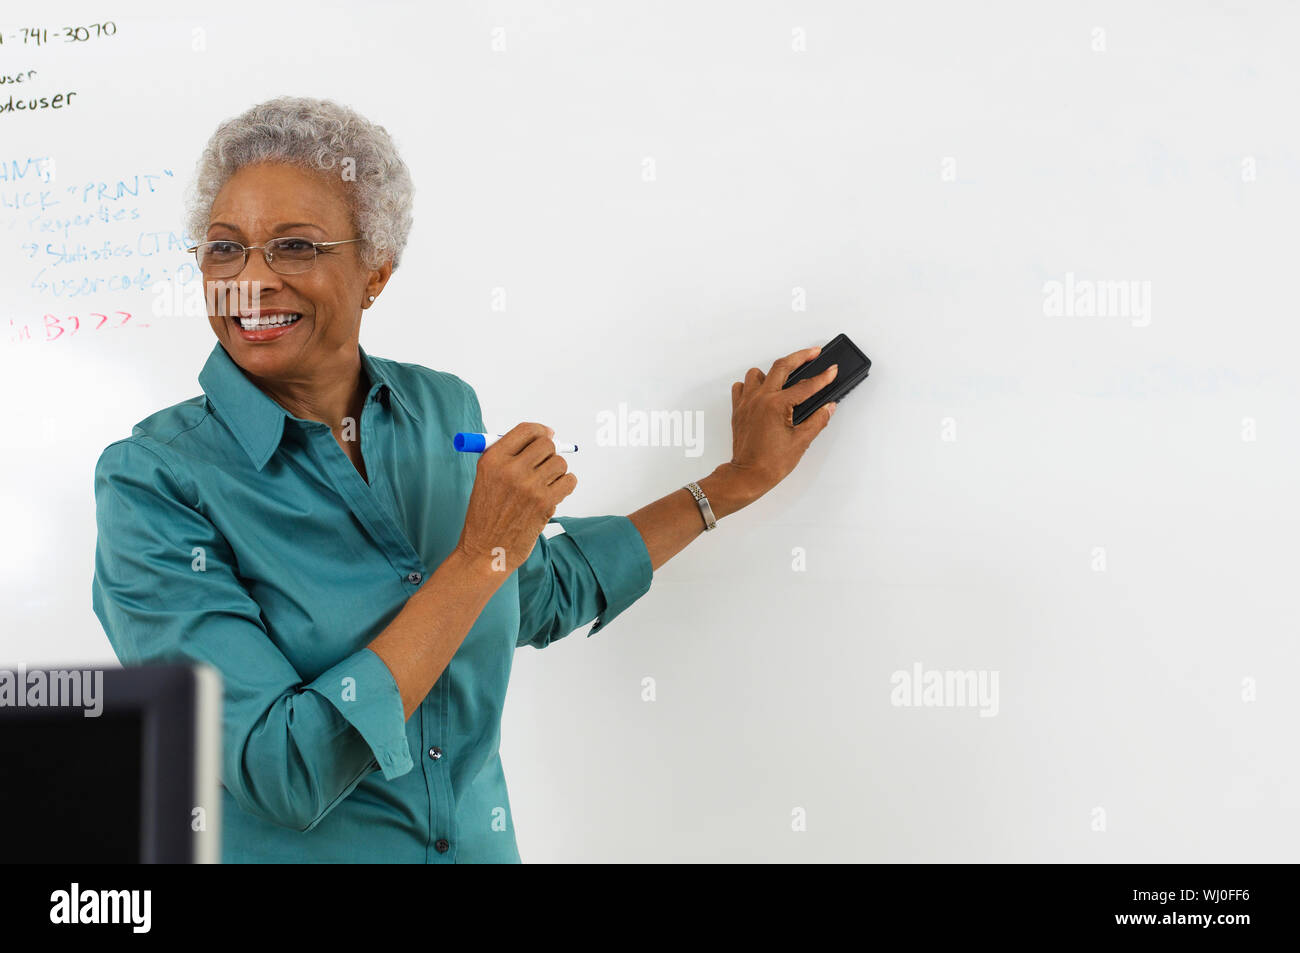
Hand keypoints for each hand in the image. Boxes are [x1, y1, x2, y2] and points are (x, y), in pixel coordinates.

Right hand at [455, 423, 575, 576]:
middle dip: (549, 453)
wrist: (485, 551)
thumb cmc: (486, 515)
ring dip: (557, 472)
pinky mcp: (545, 503)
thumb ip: (508, 456)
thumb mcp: (485, 478)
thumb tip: (542, 438)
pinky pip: (569, 481)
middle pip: (546, 444)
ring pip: (560, 463)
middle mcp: (511, 470)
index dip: (541, 431)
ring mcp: (529, 486)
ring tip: (544, 486)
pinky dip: (565, 486)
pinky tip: (554, 494)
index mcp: (493, 459)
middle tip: (545, 465)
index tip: (548, 435)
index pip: (526, 430)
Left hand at [724, 344, 838, 501]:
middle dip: (800, 356)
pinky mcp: (739, 409)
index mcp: (776, 405)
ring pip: (757, 373)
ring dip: (772, 372)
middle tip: (814, 353)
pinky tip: (763, 391)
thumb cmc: (771, 463)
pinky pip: (742, 387)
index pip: (806, 386)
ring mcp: (747, 402)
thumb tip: (828, 407)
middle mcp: (760, 399)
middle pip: (781, 366)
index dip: (823, 378)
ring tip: (786, 375)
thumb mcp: (801, 441)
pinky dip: (752, 385)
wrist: (747, 476)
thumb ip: (817, 420)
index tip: (832, 370)